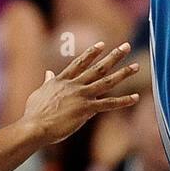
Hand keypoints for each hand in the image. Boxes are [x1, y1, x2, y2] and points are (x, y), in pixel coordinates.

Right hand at [22, 40, 136, 144]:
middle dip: (113, 56)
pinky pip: (109, 104)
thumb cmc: (34, 113)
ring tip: (136, 66)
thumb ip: (47, 82)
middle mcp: (74, 85)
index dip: (91, 53)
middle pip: (98, 68)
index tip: (102, 44)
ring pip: (107, 82)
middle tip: (126, 46)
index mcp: (62, 80)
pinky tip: (136, 97)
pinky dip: (123, 101)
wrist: (35, 126)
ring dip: (123, 73)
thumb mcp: (39, 93)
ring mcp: (81, 96)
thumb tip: (48, 73)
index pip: (80, 63)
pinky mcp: (86, 109)